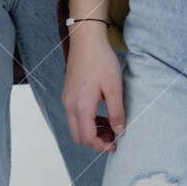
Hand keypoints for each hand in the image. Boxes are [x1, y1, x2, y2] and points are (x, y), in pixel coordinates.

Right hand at [63, 26, 124, 152]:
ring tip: (110, 125)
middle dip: (95, 141)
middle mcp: (70, 104)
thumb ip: (116, 112)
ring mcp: (67, 98)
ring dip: (91, 131)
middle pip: (78, 136)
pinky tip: (101, 114)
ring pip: (75, 126)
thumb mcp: (113, 87)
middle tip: (113, 137)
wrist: (86, 39)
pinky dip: (86, 121)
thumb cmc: (101, 61)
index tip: (116, 144)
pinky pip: (74, 115)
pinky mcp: (68, 92)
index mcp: (81, 105)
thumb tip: (119, 131)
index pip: (87, 137)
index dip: (101, 146)